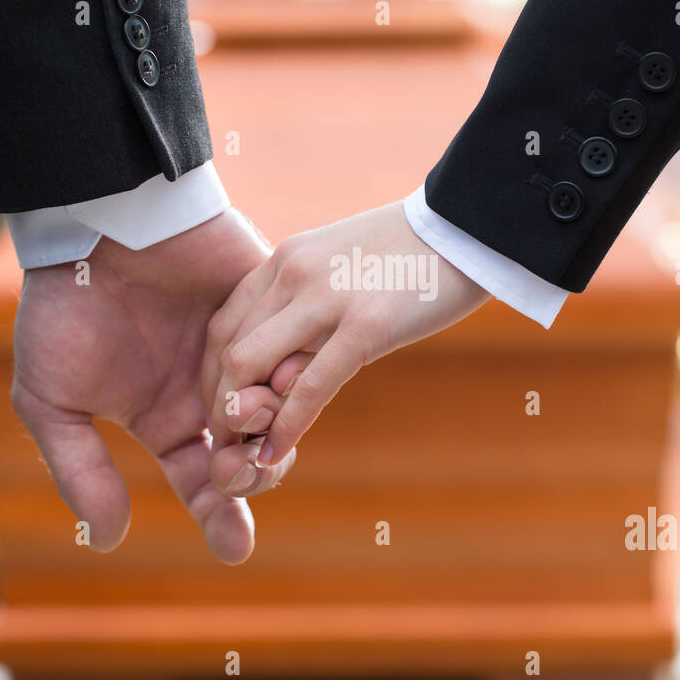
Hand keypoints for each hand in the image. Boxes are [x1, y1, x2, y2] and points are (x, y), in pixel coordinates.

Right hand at [10, 208, 294, 560]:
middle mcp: (212, 391)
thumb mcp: (53, 400)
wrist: (93, 223)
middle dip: (253, 476)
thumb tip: (108, 541)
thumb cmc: (64, 308)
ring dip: (272, 429)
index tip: (237, 547)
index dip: (222, 515)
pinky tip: (280, 383)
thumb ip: (81, 470)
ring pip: (284, 410)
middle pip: (254, 455)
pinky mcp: (270, 305)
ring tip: (248, 422)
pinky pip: (296, 350)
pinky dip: (292, 373)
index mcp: (166, 419)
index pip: (206, 481)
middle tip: (238, 470)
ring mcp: (246, 349)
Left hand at [203, 201, 489, 497]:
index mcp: (285, 259)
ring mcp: (326, 299)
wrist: (467, 225)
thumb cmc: (412, 254)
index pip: (223, 324)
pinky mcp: (365, 326)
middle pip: (225, 349)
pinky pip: (308, 386)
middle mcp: (292, 274)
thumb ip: (310, 304)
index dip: (213, 375)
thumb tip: (293, 356)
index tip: (225, 409)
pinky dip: (285, 428)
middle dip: (217, 403)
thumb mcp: (342, 266)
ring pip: (249, 366)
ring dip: (238, 419)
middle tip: (227, 441)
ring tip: (243, 453)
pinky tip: (275, 455)